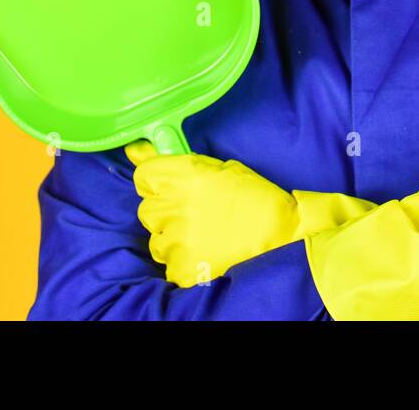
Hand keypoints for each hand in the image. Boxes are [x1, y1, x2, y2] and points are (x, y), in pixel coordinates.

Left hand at [126, 142, 375, 287]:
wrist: (283, 237)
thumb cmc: (257, 198)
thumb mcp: (223, 169)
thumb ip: (178, 163)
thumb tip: (136, 151)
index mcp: (186, 177)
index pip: (143, 175)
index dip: (155, 180)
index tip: (167, 185)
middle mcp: (175, 207)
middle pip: (148, 208)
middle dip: (166, 209)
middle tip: (194, 212)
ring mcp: (176, 240)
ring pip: (156, 238)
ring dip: (173, 236)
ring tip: (203, 235)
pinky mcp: (181, 267)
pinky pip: (168, 263)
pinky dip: (183, 260)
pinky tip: (205, 253)